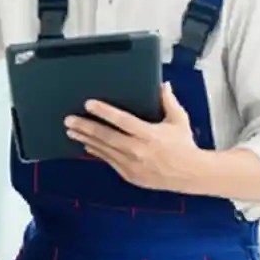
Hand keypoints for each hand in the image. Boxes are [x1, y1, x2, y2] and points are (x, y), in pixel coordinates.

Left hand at [63, 82, 207, 191]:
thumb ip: (169, 101)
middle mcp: (138, 150)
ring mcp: (132, 164)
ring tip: (71, 130)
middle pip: (106, 136)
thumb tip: (163, 84)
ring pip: (103, 150)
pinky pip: (108, 161)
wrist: (190, 175)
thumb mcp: (179, 120)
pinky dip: (96, 152)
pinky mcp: (129, 174)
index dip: (104, 112)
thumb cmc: (184, 145)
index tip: (88, 104)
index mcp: (149, 134)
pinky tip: (86, 144)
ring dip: (85, 139)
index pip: (122, 120)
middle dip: (85, 127)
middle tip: (69, 119)